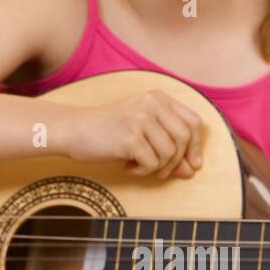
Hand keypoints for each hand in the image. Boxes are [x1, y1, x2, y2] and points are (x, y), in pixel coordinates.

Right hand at [67, 90, 202, 178]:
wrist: (73, 129)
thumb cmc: (107, 132)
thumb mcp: (142, 133)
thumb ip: (168, 148)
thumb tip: (191, 170)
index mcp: (157, 98)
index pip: (193, 122)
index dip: (196, 146)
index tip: (192, 163)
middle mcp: (152, 104)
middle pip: (185, 138)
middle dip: (177, 161)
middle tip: (161, 171)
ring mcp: (141, 119)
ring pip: (170, 153)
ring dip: (158, 167)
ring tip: (139, 166)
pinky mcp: (131, 137)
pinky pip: (152, 163)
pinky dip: (142, 171)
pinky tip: (128, 166)